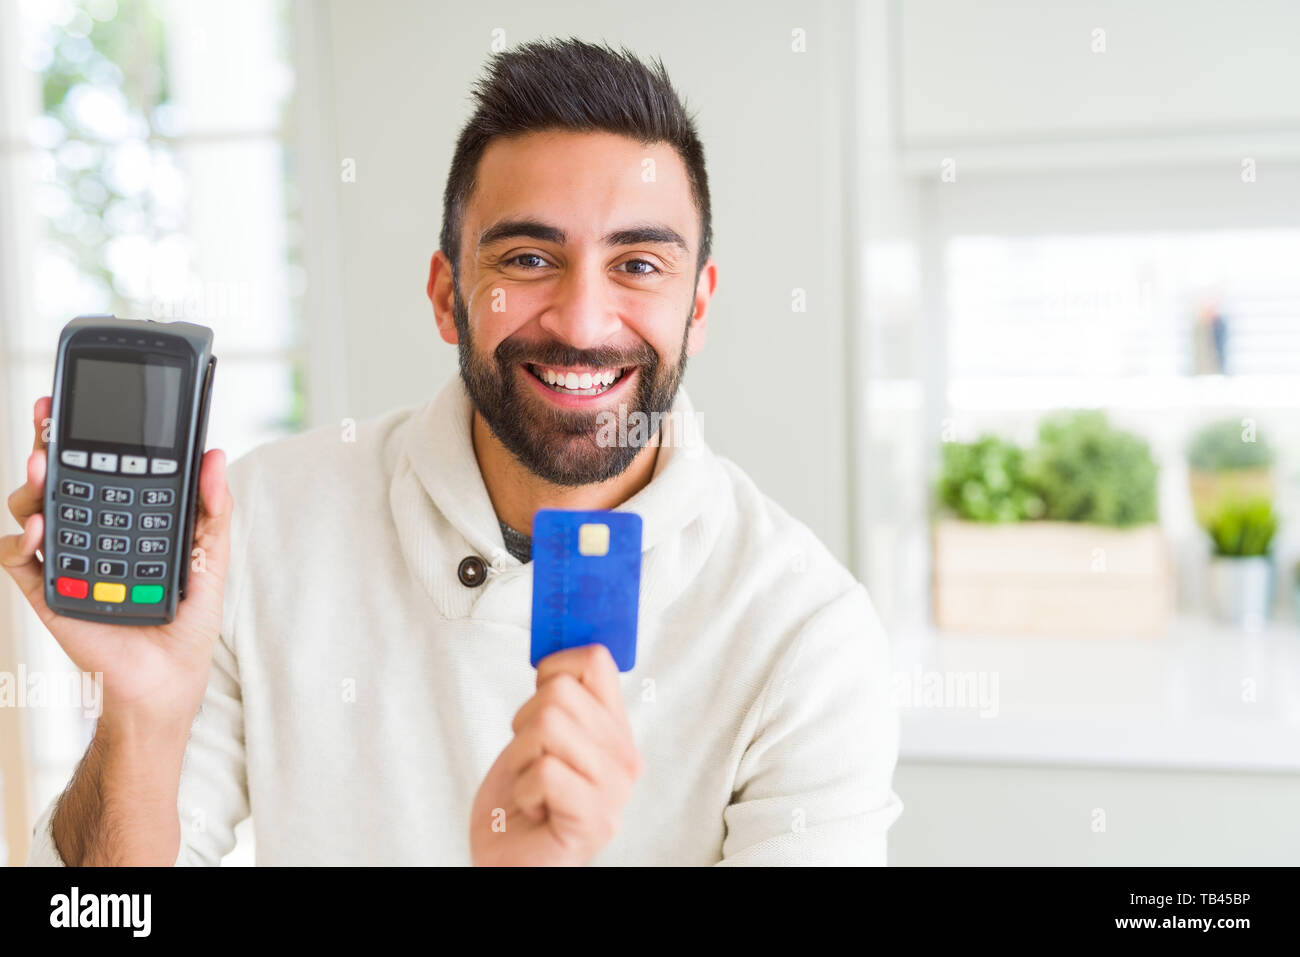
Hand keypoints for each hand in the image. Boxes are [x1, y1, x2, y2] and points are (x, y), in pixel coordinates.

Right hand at [1, 396, 233, 729]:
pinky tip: (40, 529)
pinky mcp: (46, 591)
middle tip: (49, 420)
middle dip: (47, 444)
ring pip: (31, 507)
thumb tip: (214, 455)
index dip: (86, 432)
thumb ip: (212, 509)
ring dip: (34, 485)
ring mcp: (63, 559)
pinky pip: (17, 559)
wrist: (166, 680)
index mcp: (125, 518)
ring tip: (45, 467)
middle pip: (58, 478)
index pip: (100, 465)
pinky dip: (21, 540)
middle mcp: (88, 532)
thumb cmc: (187, 622)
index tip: (81, 401)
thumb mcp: (209, 557)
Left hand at [469, 643, 643, 865]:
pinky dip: (522, 790)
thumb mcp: (539, 737)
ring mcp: (613, 790)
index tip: (538, 697)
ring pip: (548, 725)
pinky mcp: (594, 819)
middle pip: (559, 692)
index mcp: (615, 730)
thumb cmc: (520, 802)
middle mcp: (624, 757)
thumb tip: (553, 646)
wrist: (509, 863)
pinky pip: (544, 770)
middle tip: (531, 761)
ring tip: (532, 785)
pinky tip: (534, 808)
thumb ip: (556, 698)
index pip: (595, 661)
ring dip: (520, 758)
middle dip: (524, 725)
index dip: (554, 667)